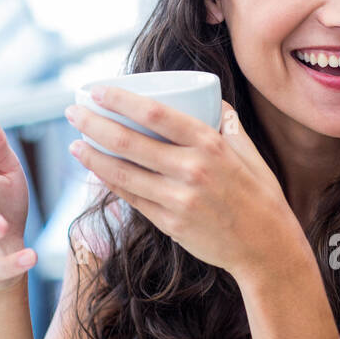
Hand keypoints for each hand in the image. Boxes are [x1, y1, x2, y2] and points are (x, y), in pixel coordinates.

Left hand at [65, 85, 305, 281]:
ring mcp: (178, 199)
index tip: (97, 90)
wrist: (267, 249)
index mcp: (211, 145)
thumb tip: (216, 102)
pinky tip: (97, 171)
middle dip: (93, 124)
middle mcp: (192, 170)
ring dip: (92, 157)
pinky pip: (133, 199)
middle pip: (129, 142)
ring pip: (123, 173)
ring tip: (74, 144)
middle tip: (72, 112)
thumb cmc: (261, 199)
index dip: (121, 100)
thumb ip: (230, 127)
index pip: (155, 114)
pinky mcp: (170, 224)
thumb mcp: (251, 155)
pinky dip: (111, 183)